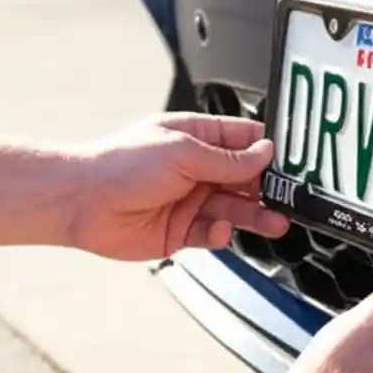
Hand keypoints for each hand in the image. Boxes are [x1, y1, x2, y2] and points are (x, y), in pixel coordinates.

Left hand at [67, 113, 288, 260]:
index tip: (291, 163)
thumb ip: (228, 159)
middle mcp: (197, 169)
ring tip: (275, 223)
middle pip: (246, 179)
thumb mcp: (184, 152)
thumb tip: (265, 153)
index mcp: (198, 138)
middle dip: (268, 189)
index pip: (244, 142)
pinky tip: (219, 230)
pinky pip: (213, 234)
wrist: (81, 203)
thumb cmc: (121, 165)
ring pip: (235, 210)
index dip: (268, 151)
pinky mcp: (182, 231)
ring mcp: (191, 201)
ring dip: (255, 216)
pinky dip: (221, 234)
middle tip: (289, 199)